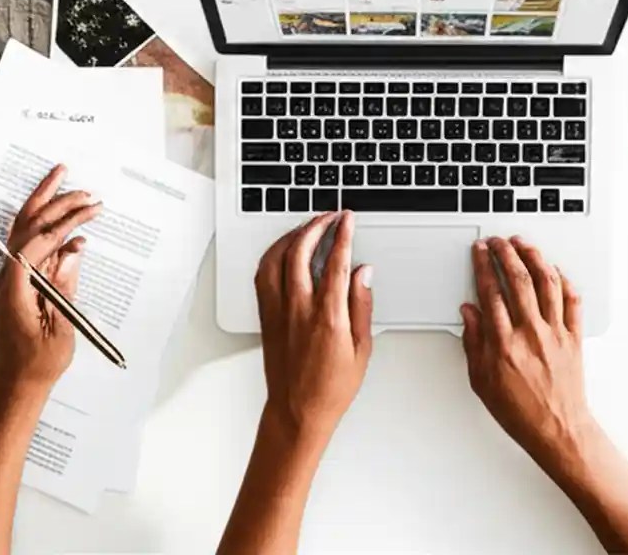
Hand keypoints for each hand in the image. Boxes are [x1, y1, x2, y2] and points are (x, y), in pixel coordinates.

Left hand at [0, 164, 101, 396]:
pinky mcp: (15, 285)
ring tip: (66, 186)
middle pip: (26, 227)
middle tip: (82, 189)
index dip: (65, 221)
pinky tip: (68, 230)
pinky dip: (47, 233)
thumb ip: (65, 286)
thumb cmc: (35, 364)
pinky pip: (29, 250)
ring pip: (24, 233)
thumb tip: (73, 251)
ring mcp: (8, 280)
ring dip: (45, 208)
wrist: (13, 385)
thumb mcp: (59, 327)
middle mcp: (5, 278)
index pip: (38, 240)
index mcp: (14, 287)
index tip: (90, 209)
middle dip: (54, 202)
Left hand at [254, 211, 372, 443]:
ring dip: (292, 236)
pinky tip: (284, 249)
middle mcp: (299, 309)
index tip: (348, 220)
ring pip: (277, 259)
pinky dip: (273, 254)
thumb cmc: (331, 388)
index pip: (336, 262)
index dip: (343, 235)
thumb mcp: (362, 348)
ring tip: (308, 226)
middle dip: (316, 226)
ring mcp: (278, 311)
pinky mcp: (266, 316)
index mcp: (328, 317)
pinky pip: (263, 275)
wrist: (297, 411)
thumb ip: (362, 306)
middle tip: (330, 216)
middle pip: (301, 252)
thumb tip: (364, 274)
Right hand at [460, 236, 593, 463]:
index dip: (483, 265)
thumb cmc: (520, 411)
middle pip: (518, 279)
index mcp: (504, 343)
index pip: (490, 291)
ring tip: (524, 244)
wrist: (557, 429)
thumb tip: (469, 312)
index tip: (479, 252)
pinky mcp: (574, 338)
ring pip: (546, 282)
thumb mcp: (481, 380)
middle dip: (505, 253)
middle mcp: (531, 333)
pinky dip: (564, 281)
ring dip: (534, 257)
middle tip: (498, 242)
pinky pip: (572, 301)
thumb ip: (473, 342)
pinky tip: (555, 270)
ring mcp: (555, 333)